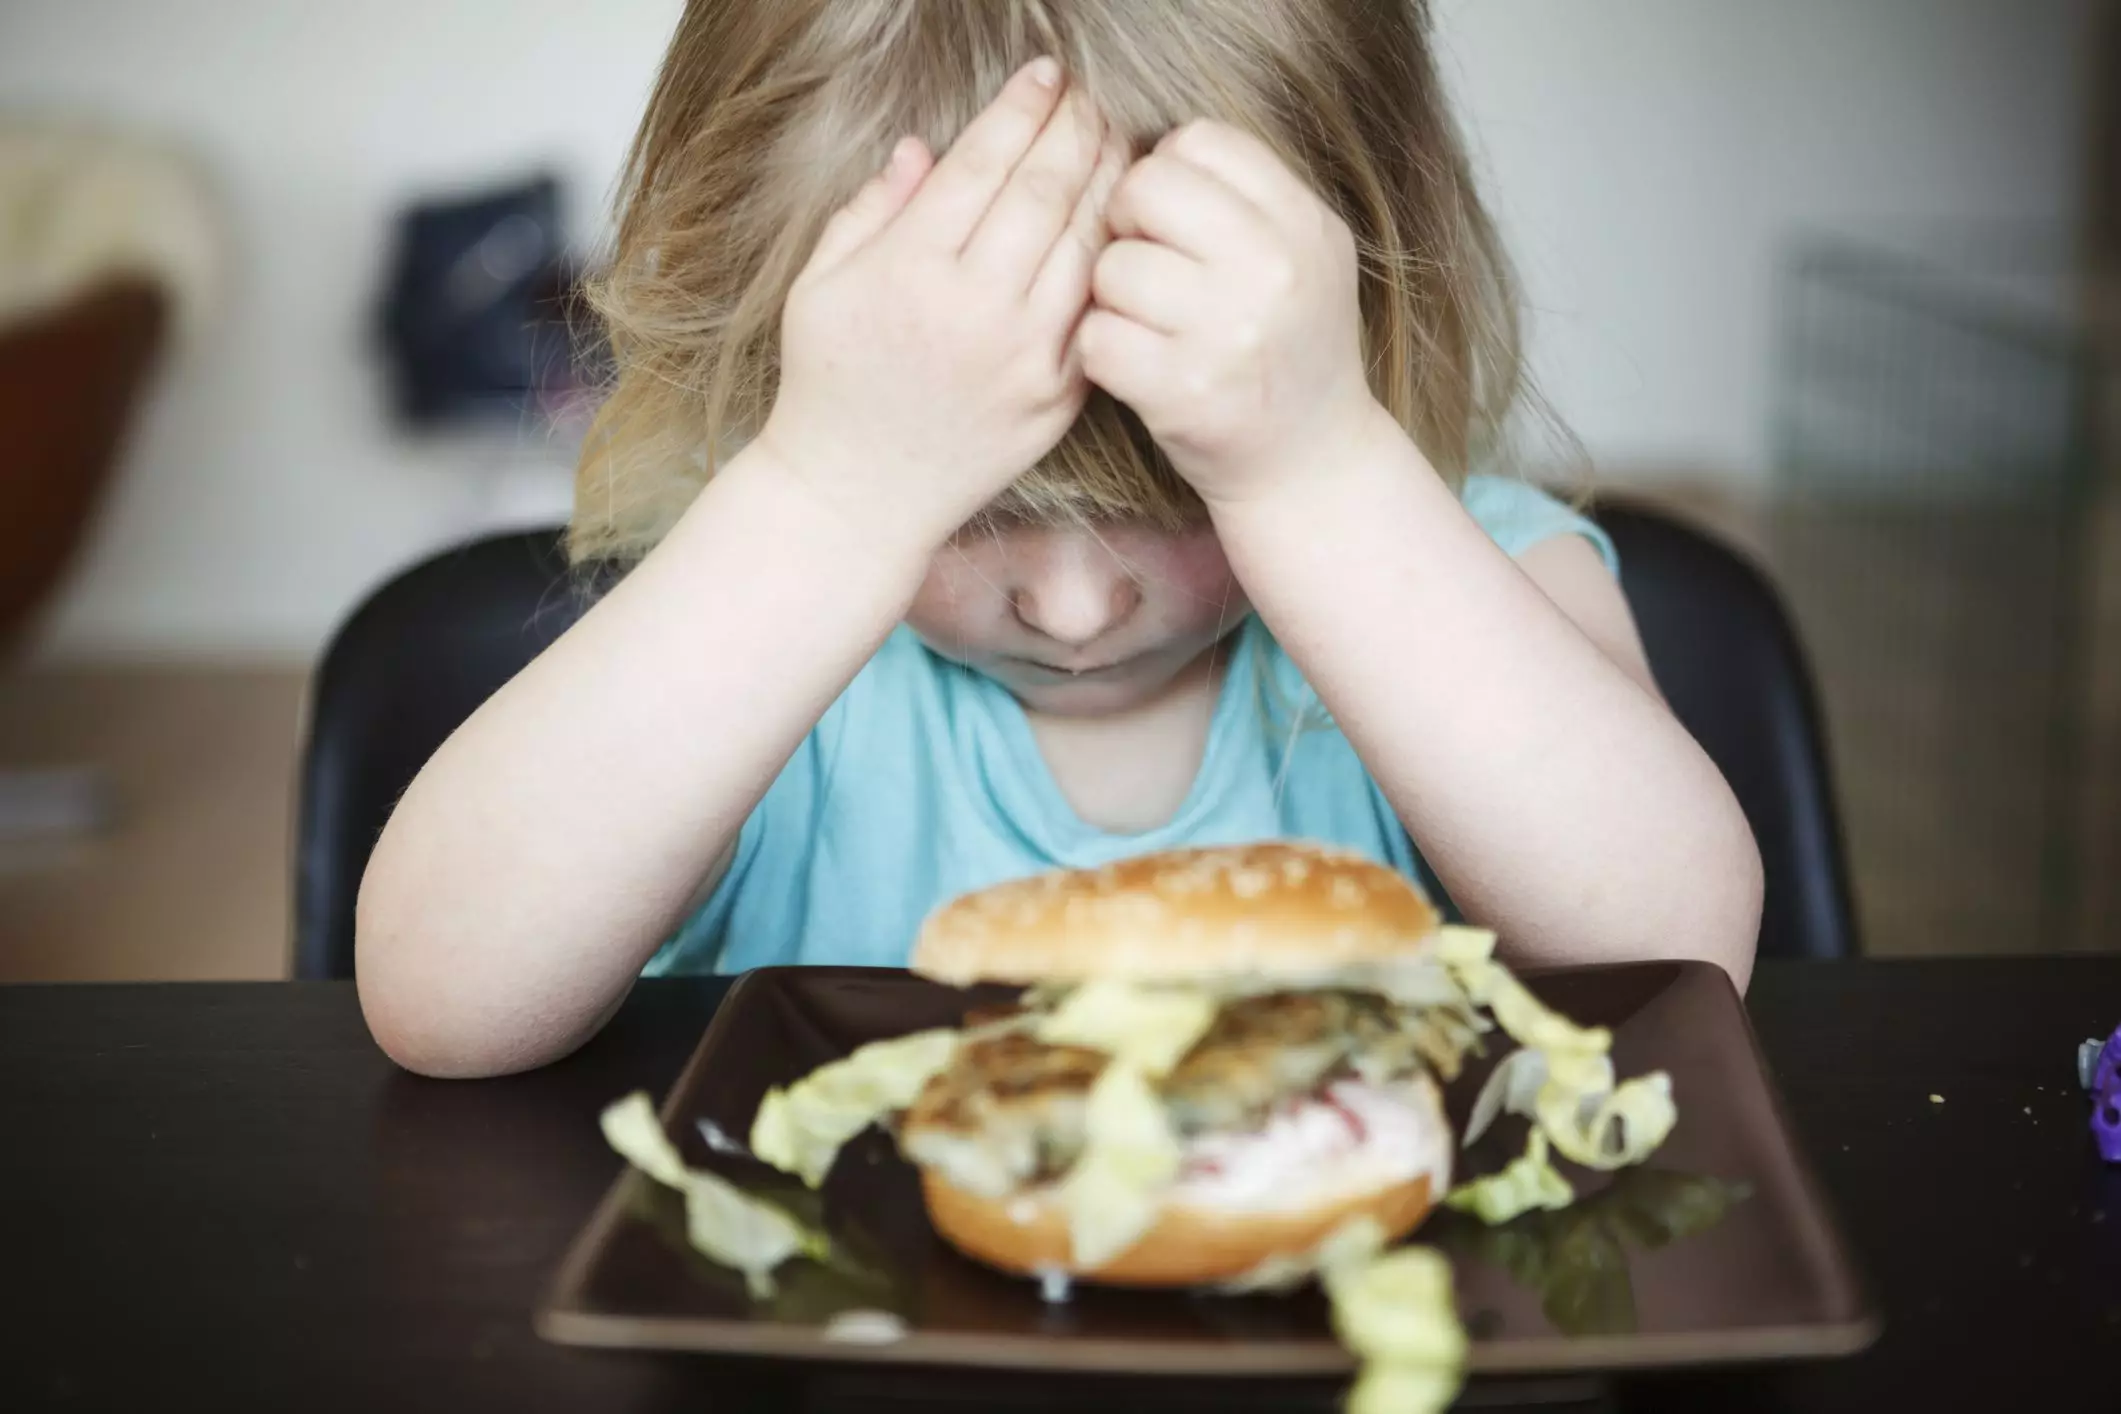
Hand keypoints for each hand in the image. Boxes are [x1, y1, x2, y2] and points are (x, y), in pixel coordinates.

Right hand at [757, 59, 1126, 547]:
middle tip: (1090, 95)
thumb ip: (872, 210)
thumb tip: (924, 148)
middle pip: (1046, 192)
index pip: (983, 164)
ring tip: (1116, 142)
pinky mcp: (1059, 394)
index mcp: (910, 271)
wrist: (859, 496)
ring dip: (1108, 183)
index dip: (1021, 109)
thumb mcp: (820, 286)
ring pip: (1085, 244)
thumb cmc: (829, 385)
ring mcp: (1026, 356)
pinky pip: (1097, 308)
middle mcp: (975, 310)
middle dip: (1076, 129)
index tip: (1045, 74)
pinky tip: (1118, 223)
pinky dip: (1113, 257)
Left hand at [1080, 121, 1382, 507]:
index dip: (1167, 172)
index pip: (1199, 141)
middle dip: (1126, 222)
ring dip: (1111, 295)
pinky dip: (1102, 351)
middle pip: (1146, 188)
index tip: (1172, 218)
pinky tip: (1133, 365)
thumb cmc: (1287, 350)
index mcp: (1303, 224)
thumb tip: (1151, 148)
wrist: (1312, 464)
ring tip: (1145, 322)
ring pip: (1113, 266)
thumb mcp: (1305, 258)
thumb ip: (1246, 199)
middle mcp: (1273, 271)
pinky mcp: (1182, 393)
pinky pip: (1098, 337)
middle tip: (1143, 264)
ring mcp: (1228, 333)